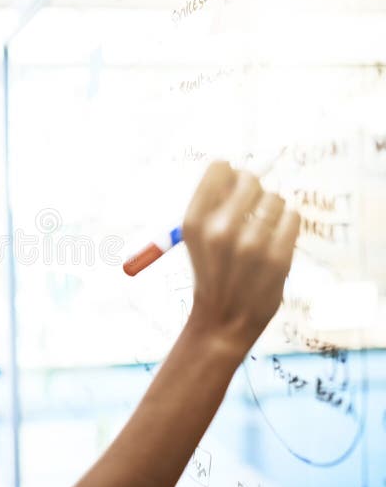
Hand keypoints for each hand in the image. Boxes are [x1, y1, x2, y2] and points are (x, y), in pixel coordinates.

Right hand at [181, 159, 300, 354]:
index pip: (219, 168)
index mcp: (194, 222)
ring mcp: (251, 244)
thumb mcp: (197, 237)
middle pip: (249, 178)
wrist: (223, 319)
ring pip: (275, 198)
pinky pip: (293, 216)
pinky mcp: (278, 257)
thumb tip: (240, 169)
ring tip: (262, 230)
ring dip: (272, 209)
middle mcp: (220, 230)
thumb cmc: (212, 272)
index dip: (229, 174)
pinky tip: (276, 238)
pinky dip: (288, 223)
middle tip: (251, 207)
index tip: (232, 188)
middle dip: (253, 189)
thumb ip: (213, 204)